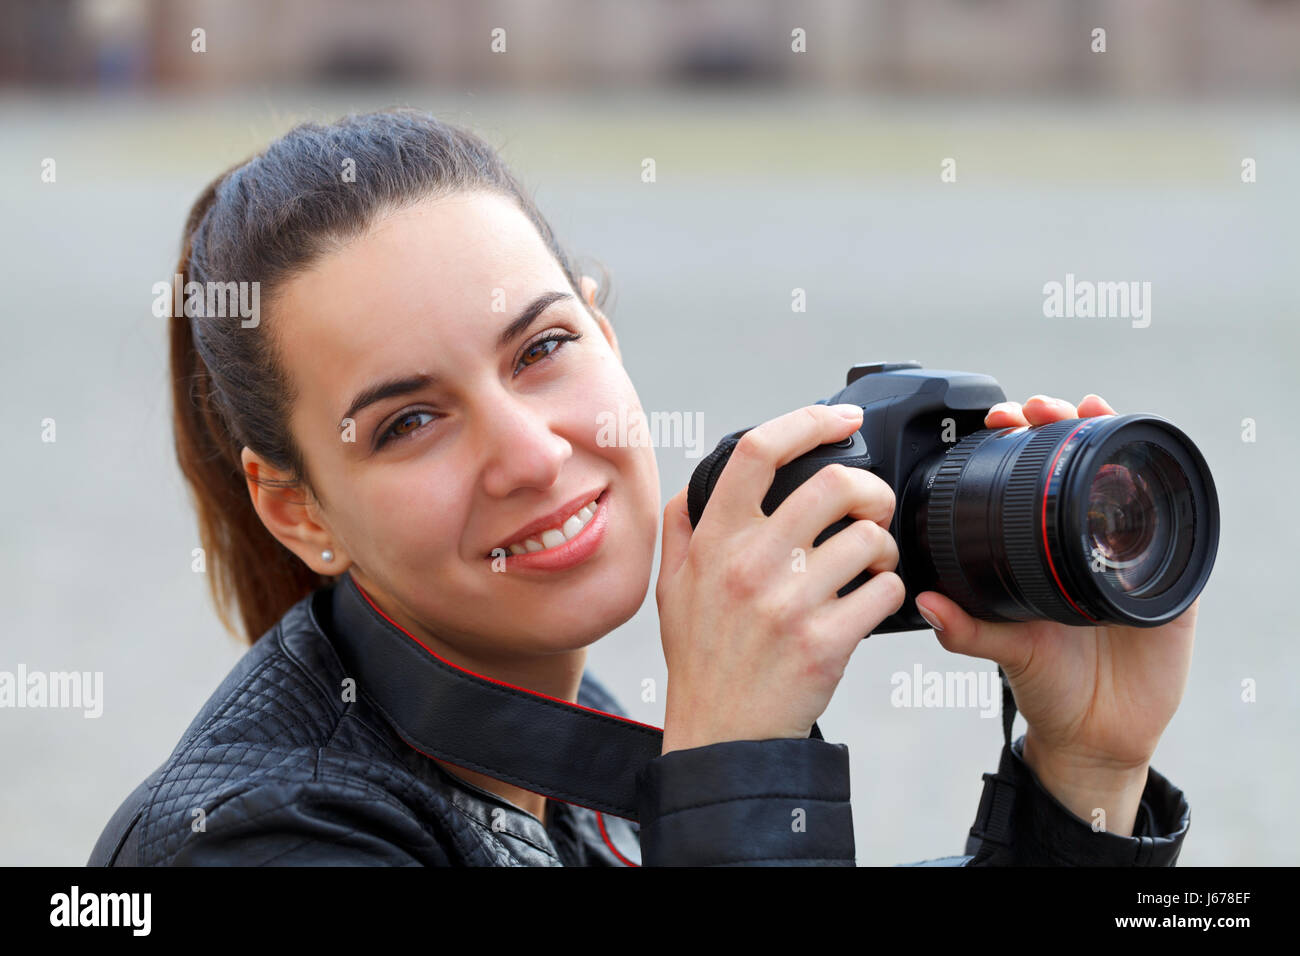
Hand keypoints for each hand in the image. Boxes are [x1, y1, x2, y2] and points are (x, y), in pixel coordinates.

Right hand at [655, 403, 906, 754]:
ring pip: (870, 539)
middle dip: (870, 489)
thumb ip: (683, 525)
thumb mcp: (671, 586)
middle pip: (834, 485)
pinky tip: (872, 603)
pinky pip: (886, 592)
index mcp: (714, 540)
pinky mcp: (825, 642)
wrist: (722, 739)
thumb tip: (703, 478)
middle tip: (874, 506)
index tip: (843, 419)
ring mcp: (788, 603)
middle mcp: (749, 564)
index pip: (758, 451)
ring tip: (871, 566)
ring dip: (884, 549)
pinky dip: (891, 592)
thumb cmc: (702, 659)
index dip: (808, 420)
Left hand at [914, 394, 1196, 835]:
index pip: (1031, 479)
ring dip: (1111, 438)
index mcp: (1040, 550)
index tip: (998, 416)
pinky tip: (1145, 472)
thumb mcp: (1004, 652)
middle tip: (1040, 407)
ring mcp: (1127, 554)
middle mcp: (1082, 541)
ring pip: (1124, 480)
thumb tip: (925, 603)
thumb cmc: (1046, 686)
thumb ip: (968, 630)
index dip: (1021, 441)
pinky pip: (1174, 531)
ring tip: (1092, 410)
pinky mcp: (1169, 581)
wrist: (1096, 735)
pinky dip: (1163, 496)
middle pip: (1080, 463)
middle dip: (1063, 422)